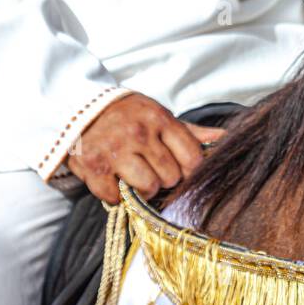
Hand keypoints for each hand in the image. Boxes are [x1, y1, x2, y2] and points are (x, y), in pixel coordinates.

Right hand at [65, 93, 224, 201]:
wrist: (77, 107)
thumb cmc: (127, 115)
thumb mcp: (159, 115)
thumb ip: (190, 132)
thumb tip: (225, 139)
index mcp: (160, 120)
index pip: (192, 158)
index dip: (189, 169)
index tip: (180, 167)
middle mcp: (139, 135)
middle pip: (171, 177)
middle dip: (165, 178)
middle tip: (152, 168)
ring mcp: (115, 152)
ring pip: (148, 187)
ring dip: (143, 188)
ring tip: (136, 176)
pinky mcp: (93, 168)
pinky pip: (116, 197)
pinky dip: (116, 195)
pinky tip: (114, 180)